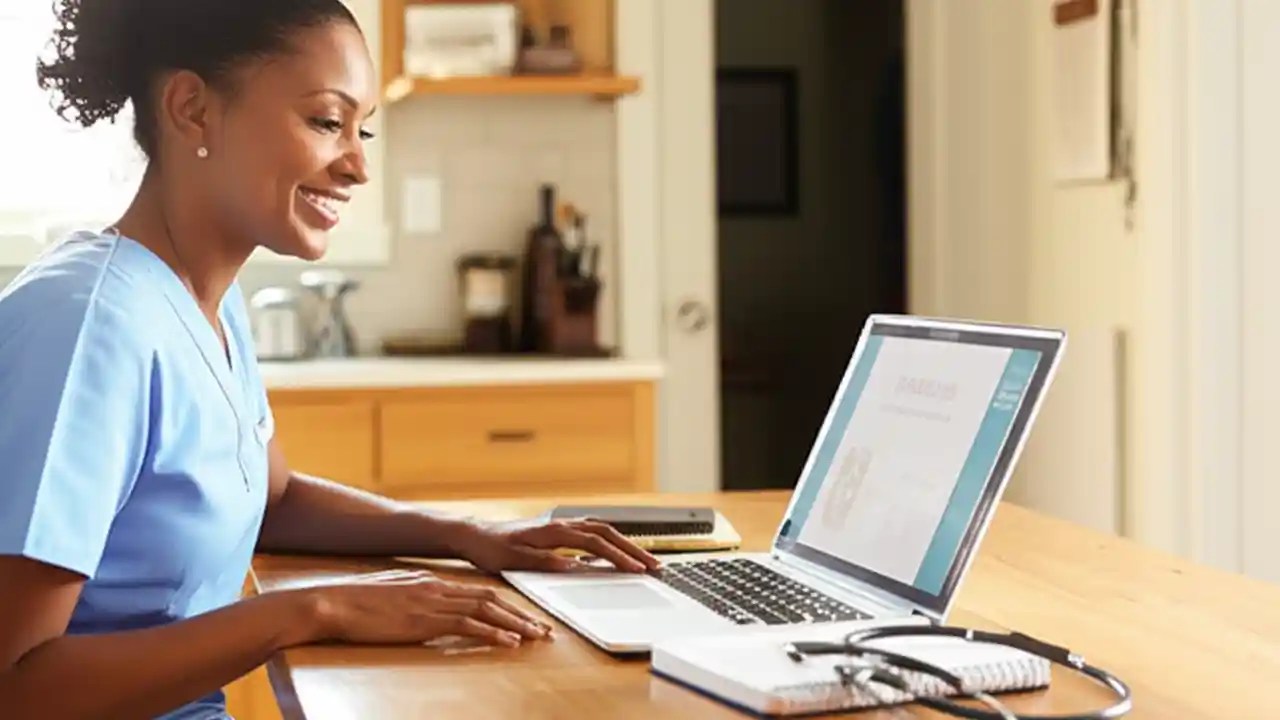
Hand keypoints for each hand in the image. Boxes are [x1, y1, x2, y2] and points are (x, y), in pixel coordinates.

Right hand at [308, 570, 553, 647]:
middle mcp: (438, 588)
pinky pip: (468, 625)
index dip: (506, 605)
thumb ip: (415, 600)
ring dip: (515, 624)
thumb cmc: (355, 603)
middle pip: (491, 599)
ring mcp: (433, 602)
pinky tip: (509, 642)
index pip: (479, 592)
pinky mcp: (426, 619)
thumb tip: (426, 612)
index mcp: (432, 582)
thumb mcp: (392, 595)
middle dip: (521, 614)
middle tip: (543, 629)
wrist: (333, 602)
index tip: (525, 617)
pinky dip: (493, 633)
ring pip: (487, 610)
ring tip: (536, 637)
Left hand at [460, 518, 660, 573]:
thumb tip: (572, 566)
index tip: (638, 570)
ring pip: (603, 530)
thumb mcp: (514, 560)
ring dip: (625, 543)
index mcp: (555, 531)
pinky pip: (593, 532)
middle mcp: (562, 524)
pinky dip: (611, 540)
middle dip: (633, 549)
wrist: (475, 534)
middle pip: (608, 533)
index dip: (619, 556)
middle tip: (656, 565)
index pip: (596, 543)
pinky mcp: (559, 531)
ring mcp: (562, 525)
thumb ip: (543, 562)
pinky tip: (617, 551)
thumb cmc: (492, 548)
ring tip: (645, 559)